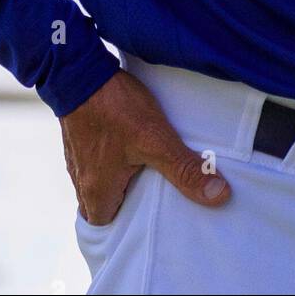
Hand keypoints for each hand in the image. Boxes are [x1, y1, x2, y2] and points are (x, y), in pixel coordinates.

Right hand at [59, 69, 230, 224]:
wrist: (79, 67)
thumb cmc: (113, 107)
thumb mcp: (156, 138)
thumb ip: (185, 169)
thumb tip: (218, 195)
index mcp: (96, 190)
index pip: (103, 226)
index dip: (122, 228)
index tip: (144, 220)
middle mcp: (81, 178)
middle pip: (100, 206)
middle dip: (123, 204)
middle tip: (149, 196)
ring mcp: (77, 156)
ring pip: (97, 182)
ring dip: (116, 181)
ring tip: (143, 172)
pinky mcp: (78, 136)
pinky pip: (93, 159)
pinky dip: (109, 159)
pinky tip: (128, 145)